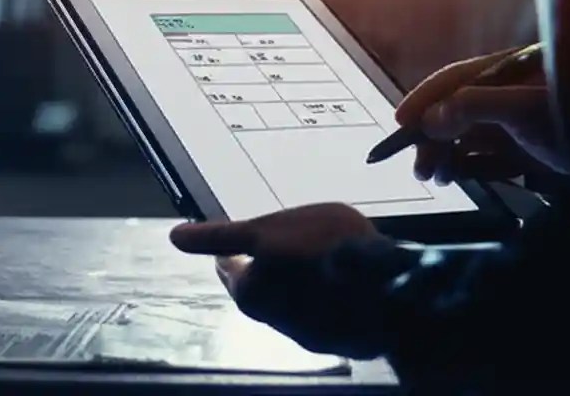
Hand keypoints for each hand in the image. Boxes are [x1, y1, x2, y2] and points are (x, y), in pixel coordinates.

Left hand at [170, 203, 396, 357]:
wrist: (394, 289)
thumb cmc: (323, 248)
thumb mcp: (264, 229)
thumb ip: (220, 235)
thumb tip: (174, 236)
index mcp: (252, 295)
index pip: (229, 271)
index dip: (226, 253)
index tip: (227, 247)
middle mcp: (276, 322)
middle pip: (260, 293)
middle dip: (261, 272)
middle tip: (268, 251)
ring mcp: (313, 335)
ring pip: (294, 305)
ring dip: (296, 286)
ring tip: (309, 261)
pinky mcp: (345, 340)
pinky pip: (327, 314)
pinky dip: (326, 298)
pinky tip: (341, 281)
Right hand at [394, 47, 569, 181]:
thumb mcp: (524, 107)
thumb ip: (472, 108)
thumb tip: (430, 121)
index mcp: (509, 75)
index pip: (456, 80)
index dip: (426, 99)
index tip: (401, 122)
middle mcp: (510, 98)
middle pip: (458, 114)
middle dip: (433, 138)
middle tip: (419, 166)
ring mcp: (521, 129)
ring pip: (470, 140)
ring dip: (446, 156)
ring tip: (435, 176)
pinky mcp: (531, 157)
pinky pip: (489, 162)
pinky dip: (469, 170)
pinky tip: (457, 178)